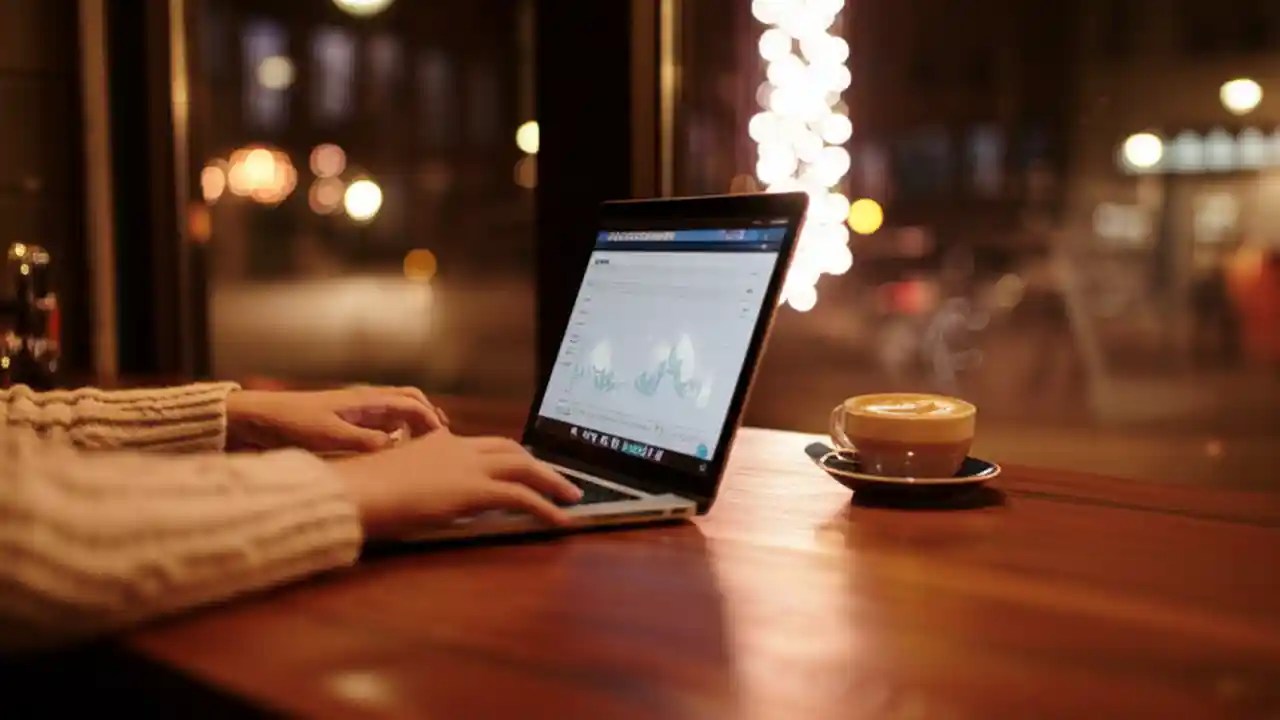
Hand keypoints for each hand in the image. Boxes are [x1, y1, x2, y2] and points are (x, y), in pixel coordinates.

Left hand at [226, 387, 448, 452]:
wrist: (259, 419)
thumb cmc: (292, 424)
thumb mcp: (329, 436)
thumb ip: (364, 441)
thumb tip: (395, 445)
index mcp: (365, 400)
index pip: (410, 404)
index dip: (431, 419)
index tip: (443, 438)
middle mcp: (364, 401)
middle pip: (408, 399)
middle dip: (429, 413)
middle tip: (442, 435)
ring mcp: (355, 409)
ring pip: (396, 408)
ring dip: (414, 419)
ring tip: (425, 439)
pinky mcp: (345, 419)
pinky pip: (381, 418)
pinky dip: (397, 426)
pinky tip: (394, 444)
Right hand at [331, 431, 582, 537]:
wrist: (356, 492)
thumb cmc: (363, 492)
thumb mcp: (397, 480)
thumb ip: (420, 484)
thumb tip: (434, 500)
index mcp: (438, 442)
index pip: (485, 445)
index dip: (509, 457)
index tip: (523, 468)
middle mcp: (459, 447)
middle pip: (512, 450)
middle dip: (538, 465)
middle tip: (558, 481)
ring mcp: (469, 465)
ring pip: (524, 467)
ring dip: (552, 483)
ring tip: (571, 499)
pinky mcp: (475, 488)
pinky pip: (521, 497)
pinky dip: (545, 508)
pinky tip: (559, 521)